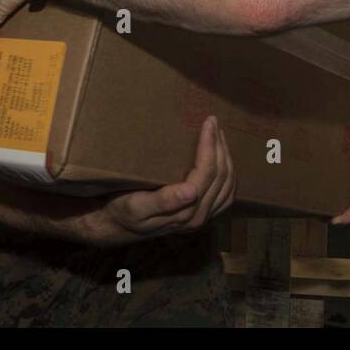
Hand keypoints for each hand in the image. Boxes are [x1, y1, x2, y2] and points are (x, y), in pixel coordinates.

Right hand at [87, 116, 235, 246]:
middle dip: (219, 146)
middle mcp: (199, 217)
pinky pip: (227, 194)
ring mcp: (204, 218)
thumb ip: (163, 201)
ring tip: (219, 135)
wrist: (120, 227)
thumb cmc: (124, 209)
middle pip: (221, 176)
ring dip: (226, 157)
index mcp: (185, 212)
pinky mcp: (205, 216)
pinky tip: (222, 157)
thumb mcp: (135, 206)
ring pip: (228, 184)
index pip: (207, 173)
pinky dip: (229, 173)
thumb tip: (191, 192)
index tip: (208, 122)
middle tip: (213, 122)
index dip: (210, 146)